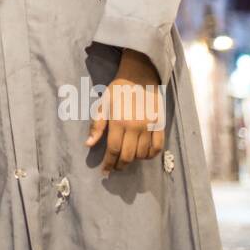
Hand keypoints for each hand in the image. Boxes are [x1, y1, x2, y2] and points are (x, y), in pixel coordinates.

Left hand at [85, 49, 164, 174]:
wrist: (140, 77)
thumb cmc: (118, 90)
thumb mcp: (103, 104)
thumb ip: (97, 125)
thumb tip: (88, 144)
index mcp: (118, 121)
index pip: (113, 150)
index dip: (108, 163)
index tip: (104, 171)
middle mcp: (135, 127)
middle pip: (128, 156)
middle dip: (120, 165)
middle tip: (115, 167)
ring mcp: (149, 127)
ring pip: (142, 154)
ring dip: (134, 160)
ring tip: (127, 158)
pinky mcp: (160, 126)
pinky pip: (157, 148)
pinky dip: (150, 155)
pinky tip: (143, 155)